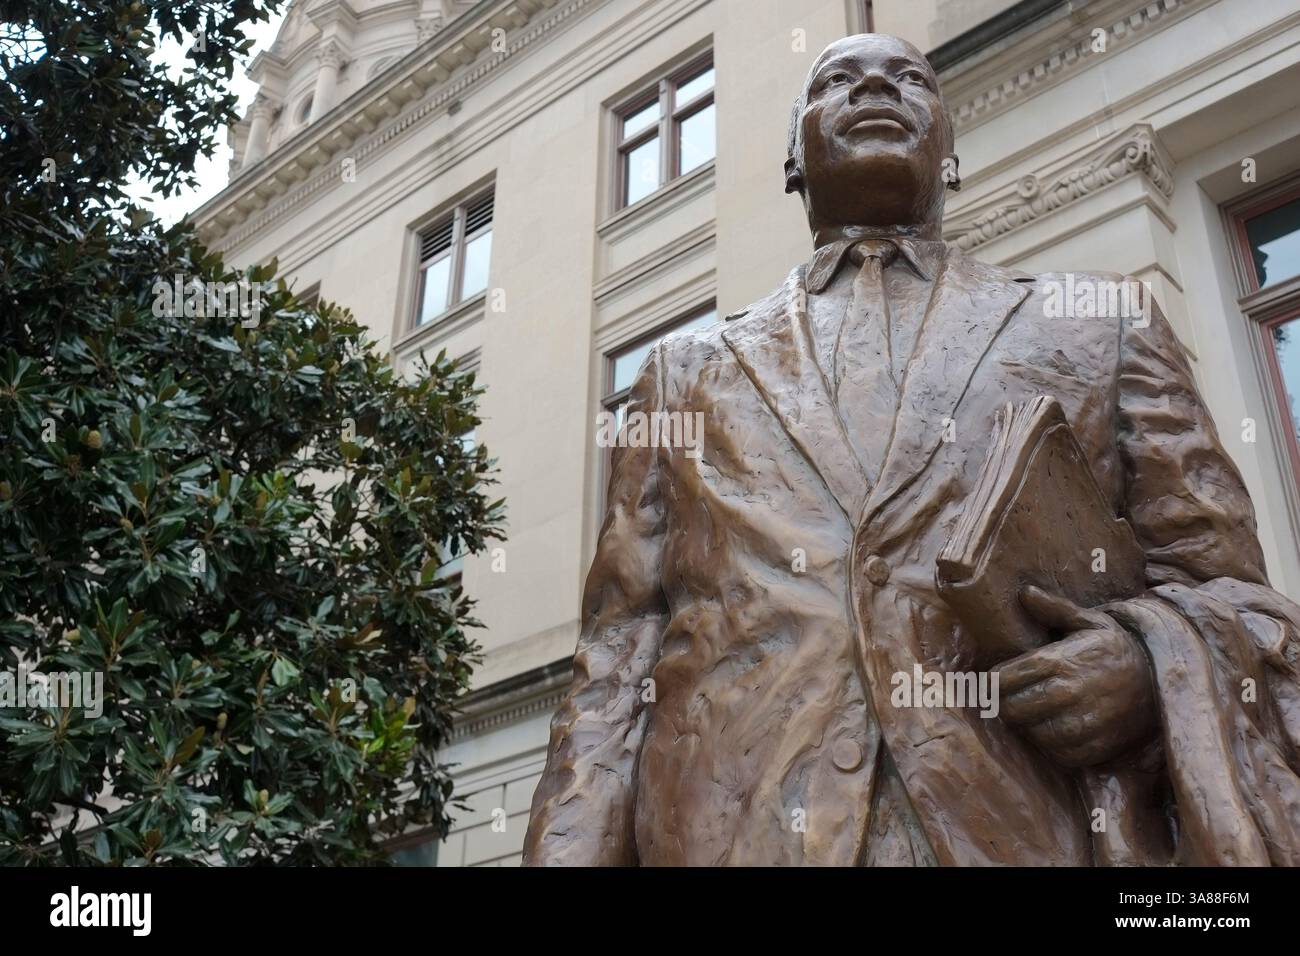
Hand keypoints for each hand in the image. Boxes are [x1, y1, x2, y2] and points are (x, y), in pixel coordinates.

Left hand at [995, 586, 1157, 767]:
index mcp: (1059, 660)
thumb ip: (1054, 609)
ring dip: (1031, 727)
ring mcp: (1083, 723)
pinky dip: (1054, 746)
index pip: (1001, 680)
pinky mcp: (1096, 747)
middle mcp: (1068, 692)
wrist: (1164, 681)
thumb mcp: (1090, 622)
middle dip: (1008, 705)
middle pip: (1012, 710)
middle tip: (1015, 699)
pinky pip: (1058, 754)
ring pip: (1032, 734)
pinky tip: (1059, 729)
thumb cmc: (1118, 649)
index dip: (993, 683)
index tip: (996, 682)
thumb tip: (1025, 592)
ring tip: (1039, 713)